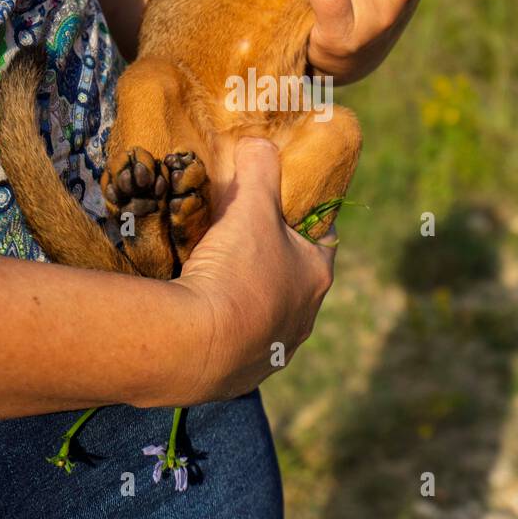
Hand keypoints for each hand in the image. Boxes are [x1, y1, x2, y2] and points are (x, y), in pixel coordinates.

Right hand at [177, 138, 334, 400]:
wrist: (193, 346)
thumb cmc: (236, 271)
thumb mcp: (250, 206)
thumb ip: (260, 168)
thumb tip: (259, 143)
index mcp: (316, 277)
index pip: (324, 240)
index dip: (306, 219)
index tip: (285, 205)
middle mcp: (303, 319)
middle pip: (292, 278)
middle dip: (271, 257)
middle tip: (241, 236)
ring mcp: (272, 351)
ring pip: (265, 313)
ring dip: (247, 295)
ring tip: (216, 274)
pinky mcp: (240, 375)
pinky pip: (236, 342)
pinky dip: (223, 325)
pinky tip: (200, 312)